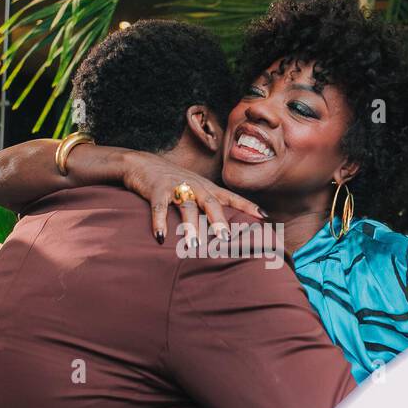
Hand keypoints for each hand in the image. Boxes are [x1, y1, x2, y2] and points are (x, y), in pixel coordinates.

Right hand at [119, 151, 263, 243]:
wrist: (143, 164)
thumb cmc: (174, 182)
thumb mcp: (195, 190)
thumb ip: (209, 206)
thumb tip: (227, 231)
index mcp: (207, 188)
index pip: (231, 197)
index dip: (247, 206)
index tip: (264, 217)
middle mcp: (195, 186)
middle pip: (211, 202)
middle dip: (219, 220)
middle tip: (226, 238)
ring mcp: (176, 187)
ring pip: (186, 206)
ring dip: (190, 225)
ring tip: (194, 244)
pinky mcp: (156, 190)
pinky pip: (159, 208)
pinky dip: (159, 222)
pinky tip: (161, 237)